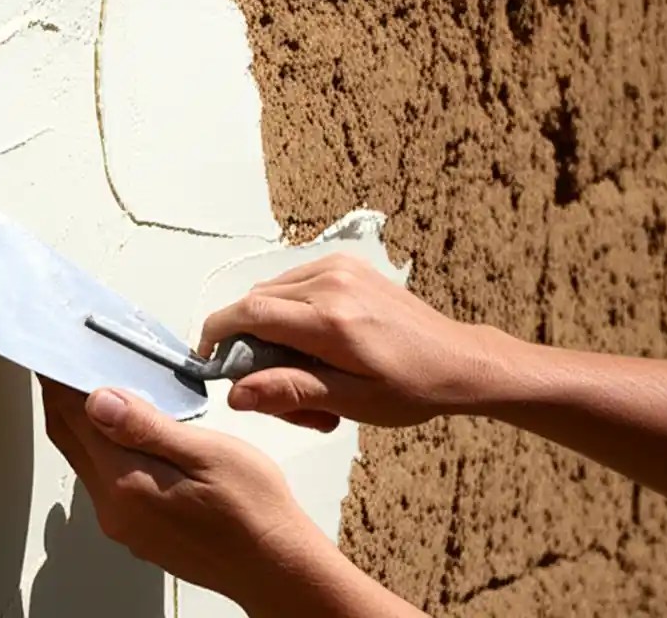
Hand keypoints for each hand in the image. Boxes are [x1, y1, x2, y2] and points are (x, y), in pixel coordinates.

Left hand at [38, 378, 315, 608]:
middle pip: (70, 441)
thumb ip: (147, 427)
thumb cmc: (255, 511)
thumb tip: (99, 400)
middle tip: (66, 363)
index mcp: (126, 484)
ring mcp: (122, 525)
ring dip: (81, 425)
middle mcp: (114, 509)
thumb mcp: (208, 453)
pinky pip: (102, 482)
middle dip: (62, 399)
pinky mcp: (135, 532)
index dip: (61, 382)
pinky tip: (120, 434)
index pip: (74, 420)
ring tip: (91, 389)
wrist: (276, 568)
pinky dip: (100, 450)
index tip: (59, 353)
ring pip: (84, 461)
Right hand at [199, 253, 499, 427]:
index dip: (217, 334)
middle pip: (255, 303)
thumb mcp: (350, 401)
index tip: (208, 359)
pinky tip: (312, 344)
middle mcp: (330, 282)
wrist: (458, 361)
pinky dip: (288, 313)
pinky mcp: (345, 265)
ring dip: (269, 329)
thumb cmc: (410, 387)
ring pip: (271, 293)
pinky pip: (293, 285)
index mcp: (329, 320)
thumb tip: (236, 394)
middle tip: (274, 385)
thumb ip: (289, 392)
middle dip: (249, 344)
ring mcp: (338, 268)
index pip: (249, 313)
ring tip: (301, 369)